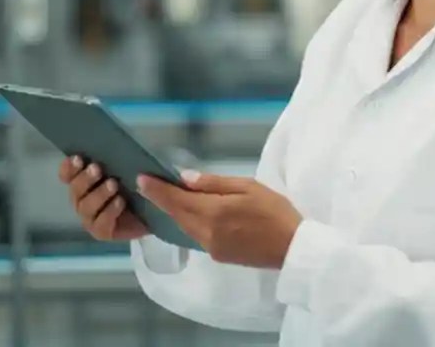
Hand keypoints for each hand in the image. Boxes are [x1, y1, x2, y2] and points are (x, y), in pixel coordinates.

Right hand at [59, 156, 149, 241]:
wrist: (156, 209)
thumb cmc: (139, 184)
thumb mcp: (129, 167)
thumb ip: (116, 160)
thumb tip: (109, 149)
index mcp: (84, 182)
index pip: (67, 175)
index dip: (68, 168)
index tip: (78, 159)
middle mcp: (83, 200)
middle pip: (75, 190)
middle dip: (84, 179)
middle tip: (97, 168)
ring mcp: (91, 218)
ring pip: (85, 207)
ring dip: (98, 194)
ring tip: (113, 184)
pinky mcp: (102, 232)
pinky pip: (100, 224)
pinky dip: (109, 211)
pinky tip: (120, 202)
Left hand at [137, 171, 301, 268]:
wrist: (293, 248)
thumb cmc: (276, 212)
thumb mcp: (249, 187)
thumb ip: (216, 184)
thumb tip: (186, 179)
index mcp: (214, 213)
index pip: (177, 200)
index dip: (157, 190)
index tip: (141, 179)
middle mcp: (207, 233)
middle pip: (177, 214)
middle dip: (163, 199)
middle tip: (149, 184)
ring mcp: (211, 247)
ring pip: (186, 226)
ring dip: (176, 211)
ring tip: (168, 196)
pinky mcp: (218, 256)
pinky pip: (197, 235)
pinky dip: (190, 222)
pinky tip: (192, 212)